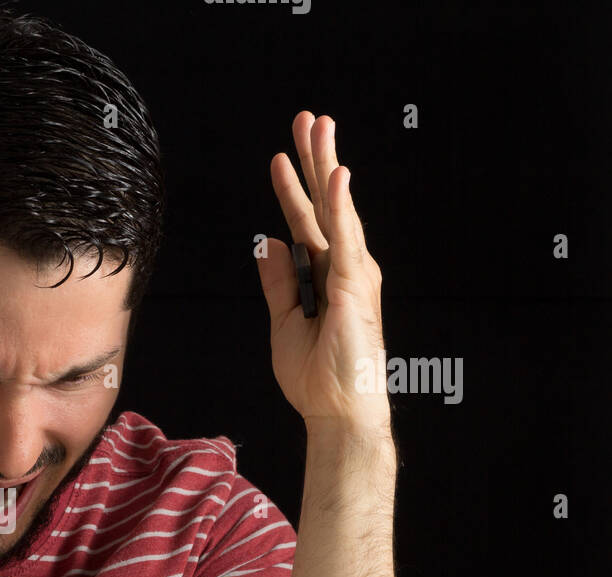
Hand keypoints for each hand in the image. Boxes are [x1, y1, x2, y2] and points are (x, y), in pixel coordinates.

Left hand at [256, 111, 388, 436]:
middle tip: (307, 118)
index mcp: (325, 277)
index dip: (292, 189)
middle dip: (314, 160)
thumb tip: (268, 243)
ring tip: (318, 126)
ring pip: (336, 209)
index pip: (306, 223)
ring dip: (325, 165)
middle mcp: (343, 268)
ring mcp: (352, 274)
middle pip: (324, 205)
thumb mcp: (284, 324)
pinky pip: (344, 238)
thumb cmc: (317, 377)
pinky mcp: (354, 286)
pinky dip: (339, 205)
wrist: (339, 411)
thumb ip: (279, 283)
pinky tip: (336, 174)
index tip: (280, 156)